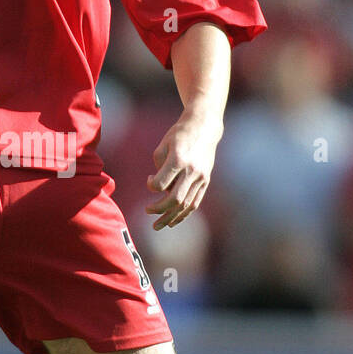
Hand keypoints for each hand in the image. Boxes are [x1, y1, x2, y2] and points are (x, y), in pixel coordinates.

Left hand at [144, 111, 221, 229]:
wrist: (204, 127)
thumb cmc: (179, 135)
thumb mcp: (163, 145)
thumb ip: (158, 166)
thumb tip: (158, 187)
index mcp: (179, 160)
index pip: (162, 184)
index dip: (152, 186)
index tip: (149, 180)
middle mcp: (192, 171)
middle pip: (175, 199)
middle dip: (159, 209)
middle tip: (147, 211)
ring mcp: (201, 178)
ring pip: (186, 205)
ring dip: (171, 218)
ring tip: (158, 226)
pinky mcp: (205, 181)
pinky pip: (195, 202)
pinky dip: (183, 214)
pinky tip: (173, 222)